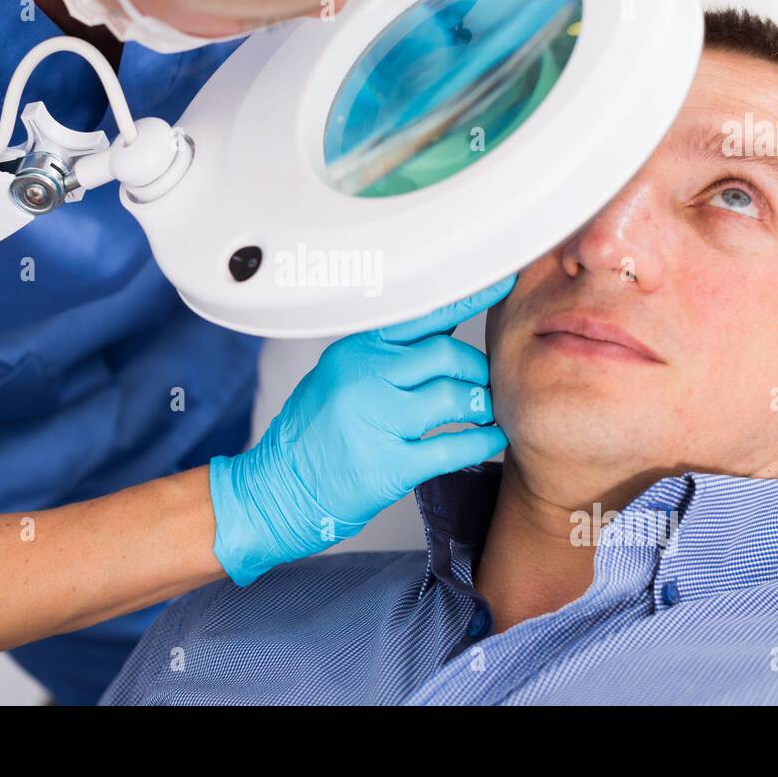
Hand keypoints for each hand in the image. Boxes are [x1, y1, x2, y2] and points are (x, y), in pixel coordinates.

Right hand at [209, 274, 515, 585]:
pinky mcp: (389, 465)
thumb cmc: (312, 435)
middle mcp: (363, 379)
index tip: (499, 286)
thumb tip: (444, 326)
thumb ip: (387, 354)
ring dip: (481, 405)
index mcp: (354, 352)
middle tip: (483, 383)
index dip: (467, 298)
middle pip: (445, 355)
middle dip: (476, 369)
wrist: (278, 490)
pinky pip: (453, 447)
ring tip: (486, 413)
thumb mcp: (340, 376)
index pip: (420, 315)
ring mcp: (376, 422)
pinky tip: (491, 443)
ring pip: (454, 397)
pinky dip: (482, 443)